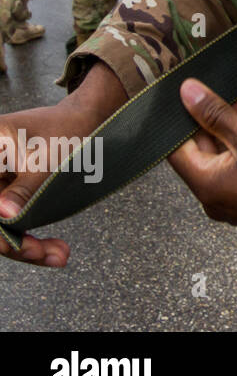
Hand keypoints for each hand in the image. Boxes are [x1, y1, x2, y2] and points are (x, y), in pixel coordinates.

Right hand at [0, 85, 118, 267]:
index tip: (20, 245)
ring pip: (2, 226)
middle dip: (15, 243)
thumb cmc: (68, 131)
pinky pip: (13, 222)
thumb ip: (24, 190)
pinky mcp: (9, 194)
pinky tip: (53, 251)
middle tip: (47, 255)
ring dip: (27, 246)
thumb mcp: (47, 161)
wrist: (88, 120)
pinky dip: (32, 237)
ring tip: (60, 255)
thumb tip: (5, 215)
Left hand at [168, 79, 236, 234]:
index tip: (192, 98)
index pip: (175, 148)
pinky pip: (235, 171)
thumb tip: (188, 93)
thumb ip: (216, 114)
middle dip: (212, 122)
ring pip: (220, 160)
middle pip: (200, 153)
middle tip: (229, 96)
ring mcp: (230, 202)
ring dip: (229, 133)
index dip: (182, 119)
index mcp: (205, 184)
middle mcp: (212, 198)